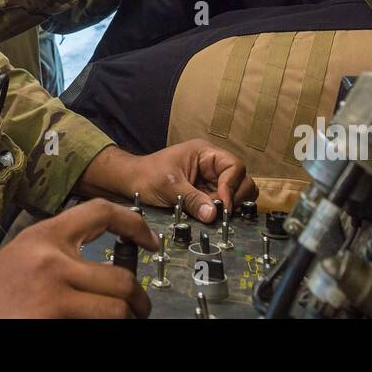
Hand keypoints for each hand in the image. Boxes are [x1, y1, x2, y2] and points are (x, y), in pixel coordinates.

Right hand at [0, 199, 156, 317]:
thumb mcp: (26, 253)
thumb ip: (61, 250)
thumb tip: (108, 265)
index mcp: (45, 235)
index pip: (101, 213)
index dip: (134, 224)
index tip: (151, 242)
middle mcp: (52, 261)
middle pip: (121, 278)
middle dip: (138, 299)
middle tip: (140, 309)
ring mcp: (53, 296)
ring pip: (116, 310)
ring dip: (126, 319)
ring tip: (125, 322)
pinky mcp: (52, 322)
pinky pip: (95, 328)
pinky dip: (104, 330)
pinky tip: (96, 330)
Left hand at [77, 143, 257, 223]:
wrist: (130, 182)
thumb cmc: (147, 176)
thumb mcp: (170, 187)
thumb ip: (193, 199)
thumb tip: (213, 215)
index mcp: (205, 153)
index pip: (234, 166)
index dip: (233, 185)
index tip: (223, 203)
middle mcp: (212, 165)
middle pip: (241, 179)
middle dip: (235, 197)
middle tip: (222, 212)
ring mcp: (210, 180)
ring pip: (236, 193)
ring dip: (229, 205)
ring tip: (216, 215)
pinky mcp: (206, 194)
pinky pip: (222, 203)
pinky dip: (221, 211)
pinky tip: (211, 218)